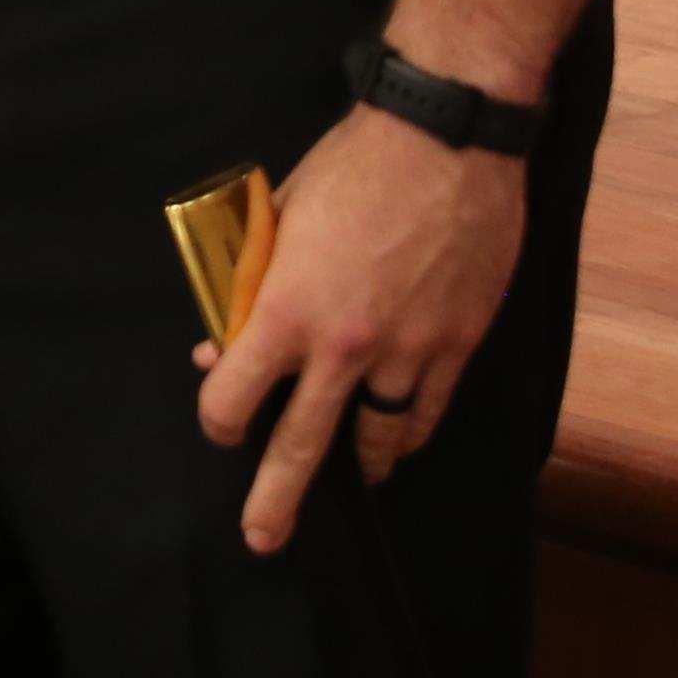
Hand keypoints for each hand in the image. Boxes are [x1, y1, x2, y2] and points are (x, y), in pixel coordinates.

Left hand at [192, 102, 524, 553]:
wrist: (446, 138)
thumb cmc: (353, 166)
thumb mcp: (277, 217)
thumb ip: (250, 285)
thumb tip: (224, 337)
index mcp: (286, 311)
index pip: (234, 396)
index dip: (219, 419)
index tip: (222, 426)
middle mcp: (343, 346)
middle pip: (302, 447)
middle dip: (276, 500)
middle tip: (263, 539)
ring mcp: (407, 350)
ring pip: (379, 436)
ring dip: (363, 464)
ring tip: (357, 482)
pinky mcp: (458, 342)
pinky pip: (429, 407)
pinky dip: (413, 428)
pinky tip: (403, 438)